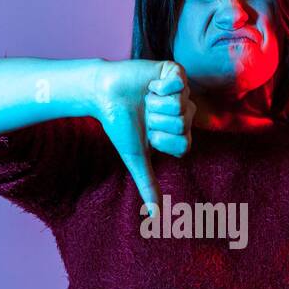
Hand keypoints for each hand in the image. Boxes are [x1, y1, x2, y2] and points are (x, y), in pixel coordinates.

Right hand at [92, 59, 196, 211]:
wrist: (104, 96)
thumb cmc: (120, 126)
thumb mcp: (136, 158)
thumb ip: (148, 184)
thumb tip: (155, 216)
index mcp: (180, 132)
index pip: (184, 144)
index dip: (162, 140)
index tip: (148, 133)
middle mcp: (184, 112)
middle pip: (183, 124)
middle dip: (157, 121)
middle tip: (145, 114)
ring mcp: (182, 91)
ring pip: (180, 104)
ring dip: (155, 104)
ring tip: (146, 99)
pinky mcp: (174, 72)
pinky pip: (179, 83)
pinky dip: (159, 86)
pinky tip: (150, 85)